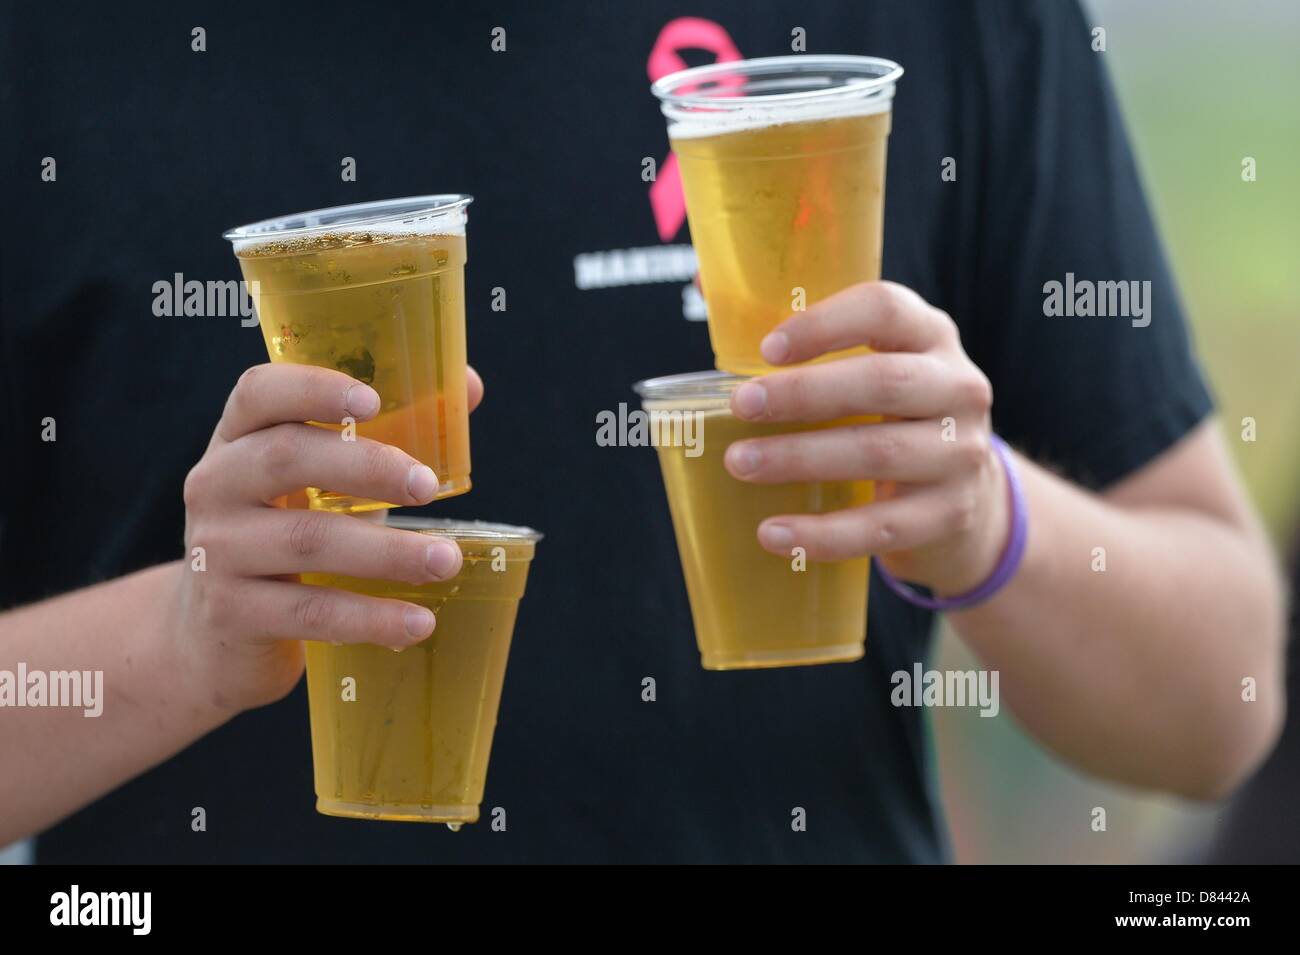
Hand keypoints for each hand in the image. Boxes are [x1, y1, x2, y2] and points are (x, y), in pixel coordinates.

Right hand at [169, 363, 483, 712]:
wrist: (217, 634)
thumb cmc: (290, 533)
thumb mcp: (324, 482)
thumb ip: (389, 433)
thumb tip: (468, 387)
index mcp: (238, 437)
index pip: (260, 393)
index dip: (313, 388)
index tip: (373, 401)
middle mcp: (215, 485)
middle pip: (286, 458)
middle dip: (366, 467)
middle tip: (429, 486)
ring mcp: (216, 550)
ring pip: (306, 541)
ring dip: (387, 552)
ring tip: (446, 561)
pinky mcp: (230, 613)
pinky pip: (310, 611)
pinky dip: (370, 617)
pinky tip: (418, 622)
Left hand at [723, 281, 1008, 595]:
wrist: (964, 493)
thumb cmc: (888, 414)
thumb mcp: (868, 363)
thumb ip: (800, 333)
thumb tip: (700, 283)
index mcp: (929, 335)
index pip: (885, 309)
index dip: (824, 325)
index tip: (767, 349)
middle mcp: (957, 387)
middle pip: (883, 382)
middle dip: (804, 394)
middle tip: (740, 405)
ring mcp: (960, 453)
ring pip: (878, 454)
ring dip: (801, 459)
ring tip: (740, 463)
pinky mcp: (949, 514)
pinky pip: (881, 527)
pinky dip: (823, 534)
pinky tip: (773, 533)